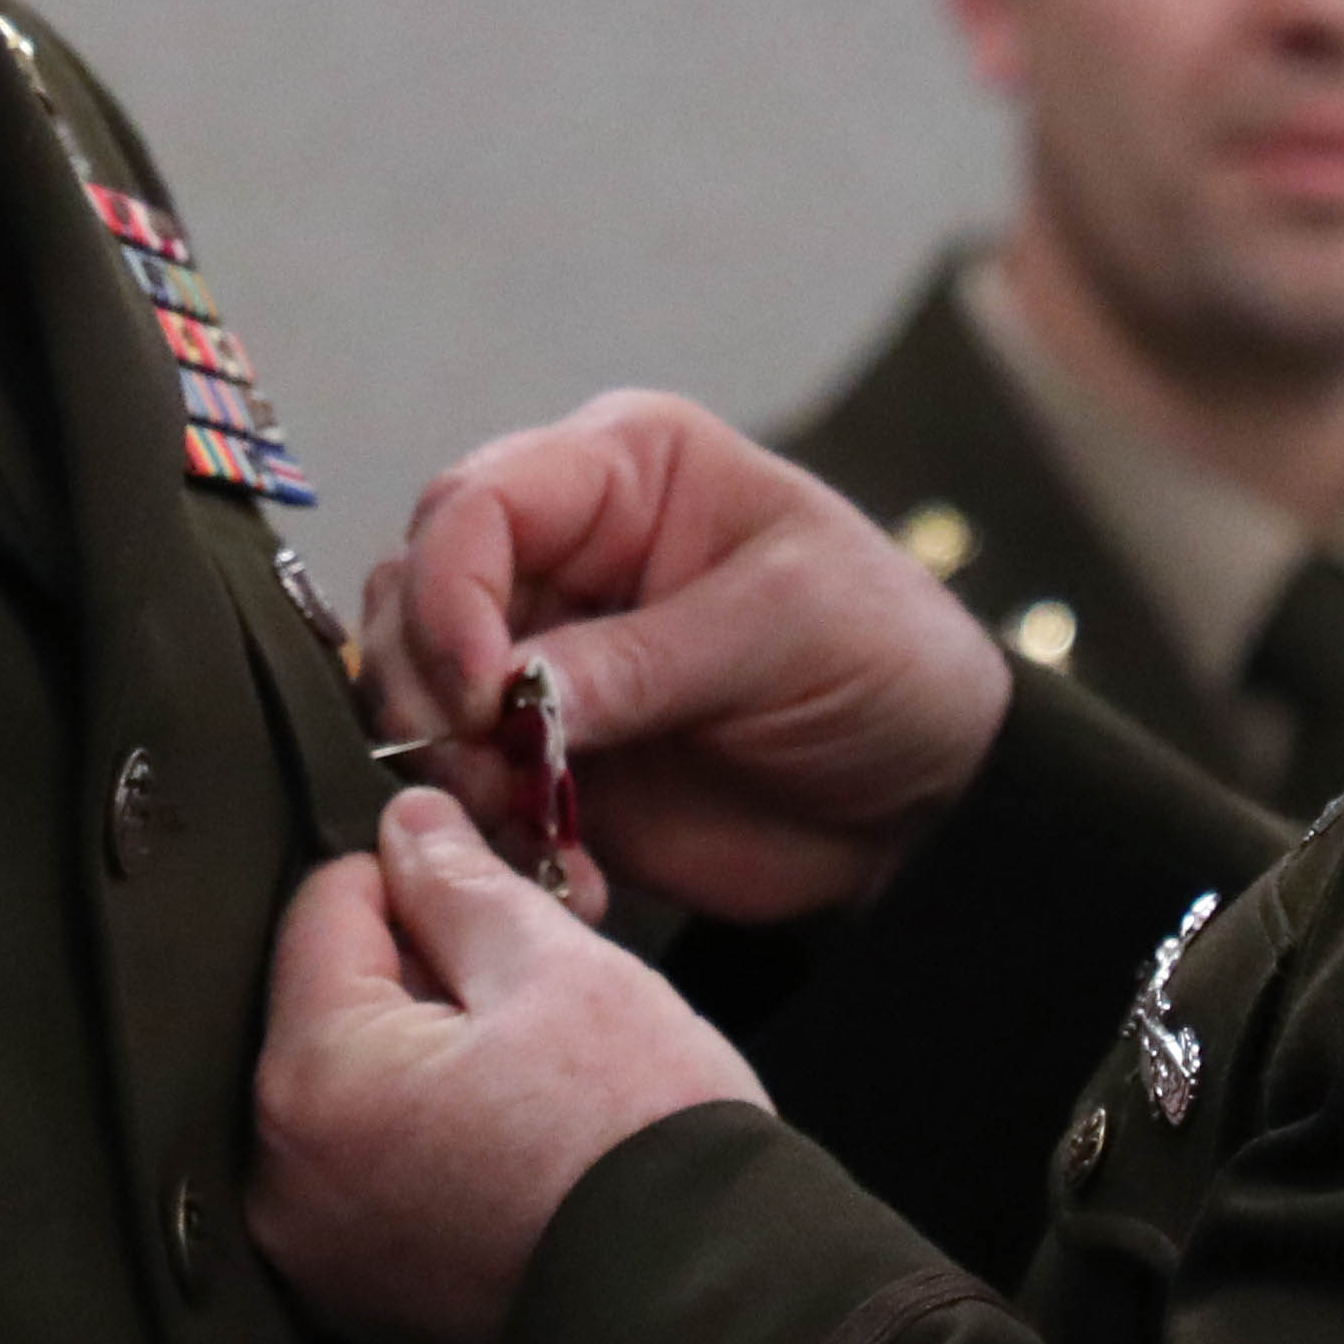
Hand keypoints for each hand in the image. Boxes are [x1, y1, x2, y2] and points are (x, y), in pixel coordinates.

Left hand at [253, 793, 772, 1343]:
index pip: (322, 906)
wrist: (713, 1319)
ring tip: (540, 1081)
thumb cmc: (642, 1142)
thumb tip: (407, 824)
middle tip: (536, 996)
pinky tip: (521, 1148)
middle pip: (329, 1005)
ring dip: (428, 1060)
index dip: (416, 879)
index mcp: (315, 1081)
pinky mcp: (368, 1303)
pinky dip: (431, 1144)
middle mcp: (285, 1180)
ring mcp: (321, 1254)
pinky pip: (376, 1178)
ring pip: (355, 1091)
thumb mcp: (559, 969)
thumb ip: (460, 883)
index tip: (497, 899)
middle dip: (422, 976)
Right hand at [358, 393, 1012, 924]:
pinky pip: (463, 786)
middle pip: (414, 592)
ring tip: (535, 822)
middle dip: (429, 685)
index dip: (450, 592)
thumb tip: (502, 693)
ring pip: (414, 689)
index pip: (475, 504)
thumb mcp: (782, 631)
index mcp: (622, 471)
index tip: (478, 688)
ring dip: (449, 766)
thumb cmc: (886, 661)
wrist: (929, 800)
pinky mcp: (545, 753)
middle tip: (489, 765)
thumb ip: (636, 660)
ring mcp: (545, 653)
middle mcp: (564, 550)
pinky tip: (570, 872)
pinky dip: (491, 834)